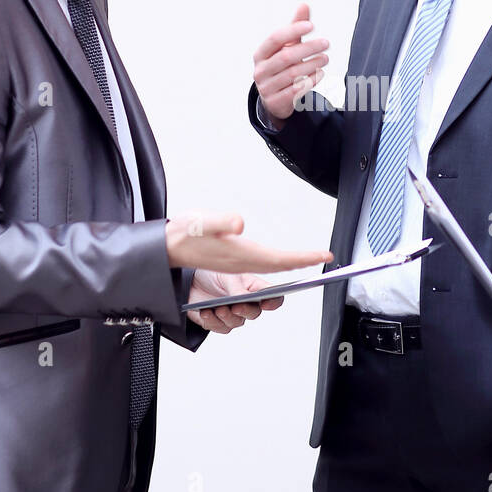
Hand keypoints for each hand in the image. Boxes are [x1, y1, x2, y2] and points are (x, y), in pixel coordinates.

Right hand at [165, 213, 331, 272]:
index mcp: (242, 256)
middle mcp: (243, 265)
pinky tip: (281, 262)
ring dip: (291, 267)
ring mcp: (239, 267)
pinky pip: (263, 269)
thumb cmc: (184, 235)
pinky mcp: (234, 265)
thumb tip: (239, 223)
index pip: (280, 259)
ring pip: (273, 270)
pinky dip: (277, 266)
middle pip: (281, 268)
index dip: (304, 257)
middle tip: (324, 256)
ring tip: (307, 260)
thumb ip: (220, 222)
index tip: (324, 255)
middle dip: (303, 262)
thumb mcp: (201, 222)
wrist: (166, 249)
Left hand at [185, 270, 282, 333]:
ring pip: (237, 322)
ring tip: (218, 308)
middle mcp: (246, 303)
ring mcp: (233, 314)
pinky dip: (212, 321)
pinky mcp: (218, 323)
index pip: (273, 298)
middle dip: (245, 310)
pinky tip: (206, 312)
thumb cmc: (212, 273)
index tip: (266, 303)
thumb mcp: (226, 275)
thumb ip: (236, 287)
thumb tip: (245, 298)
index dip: (274, 302)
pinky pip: (220, 328)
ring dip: (227, 316)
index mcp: (254, 288)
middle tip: (236, 306)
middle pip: (254, 313)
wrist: (190, 281)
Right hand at [253, 4, 329, 127]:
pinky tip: (320, 73)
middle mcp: (260, 70)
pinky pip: (295, 90)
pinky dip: (310, 80)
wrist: (274, 99)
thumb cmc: (282, 67)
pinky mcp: (275, 102)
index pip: (275, 38)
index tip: (311, 26)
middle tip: (326, 43)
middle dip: (308, 48)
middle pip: (286, 56)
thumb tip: (304, 4)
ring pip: (292, 74)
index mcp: (261, 54)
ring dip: (312, 64)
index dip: (293, 30)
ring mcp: (266, 88)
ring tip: (326, 58)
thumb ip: (295, 28)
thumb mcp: (286, 48)